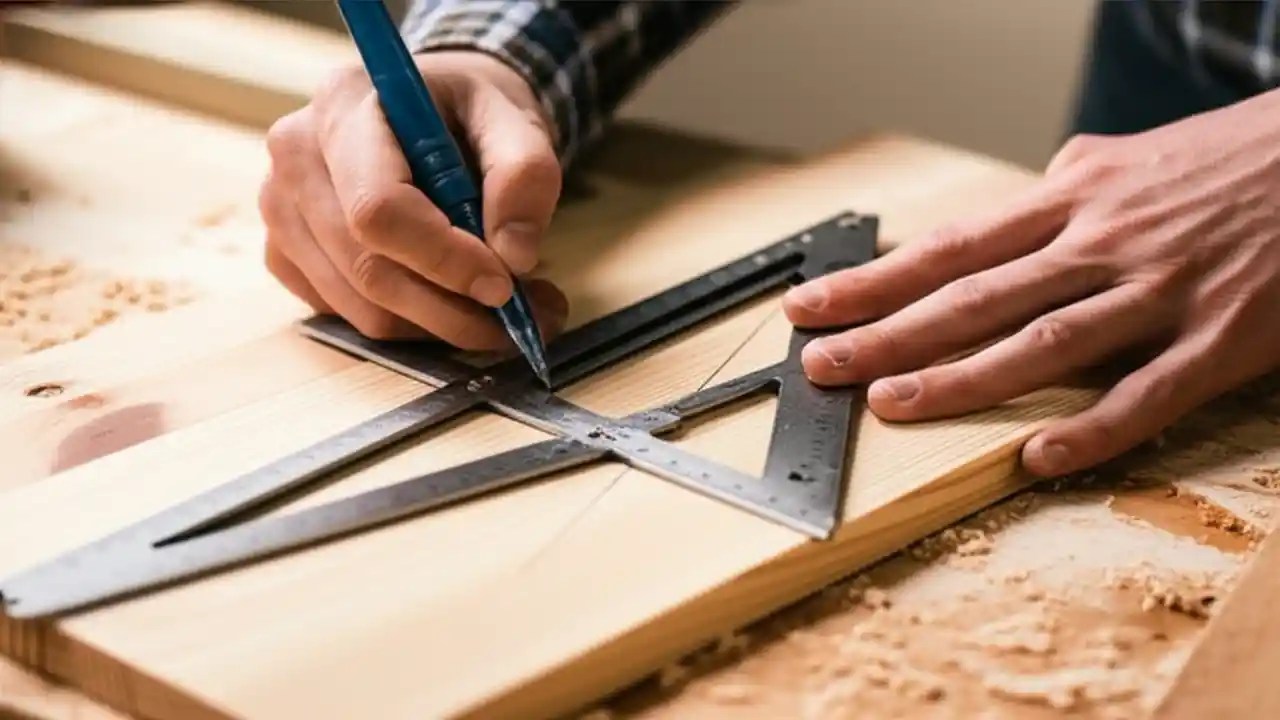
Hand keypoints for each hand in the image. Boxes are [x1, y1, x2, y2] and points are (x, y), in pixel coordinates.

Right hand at [260, 51, 567, 348]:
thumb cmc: (464, 111)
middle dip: (454, 309)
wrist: (423, 110)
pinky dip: (411, 326)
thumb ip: (524, 174)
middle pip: (369, 268)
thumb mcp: (513, 118)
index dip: (444, 260)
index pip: (378, 209)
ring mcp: (280, 209)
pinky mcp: (285, 254)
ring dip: (441, 326)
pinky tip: (451, 301)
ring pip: (362, 307)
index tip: (505, 284)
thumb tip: (514, 257)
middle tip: (525, 318)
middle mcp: (295, 157)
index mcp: (343, 106)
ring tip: (504, 313)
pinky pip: (349, 317)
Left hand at [783, 90, 1279, 476]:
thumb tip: (1004, 213)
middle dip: (887, 333)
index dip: (876, 280)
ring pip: (1044, 343)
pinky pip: (1148, 395)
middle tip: (821, 366)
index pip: (952, 248)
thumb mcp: (1127, 161)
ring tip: (891, 405)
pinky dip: (1092, 431)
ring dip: (962, 380)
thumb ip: (1059, 197)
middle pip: (975, 297)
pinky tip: (1035, 459)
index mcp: (1073, 199)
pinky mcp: (1223, 338)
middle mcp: (1102, 243)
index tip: (813, 304)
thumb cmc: (1228, 159)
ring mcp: (1161, 292)